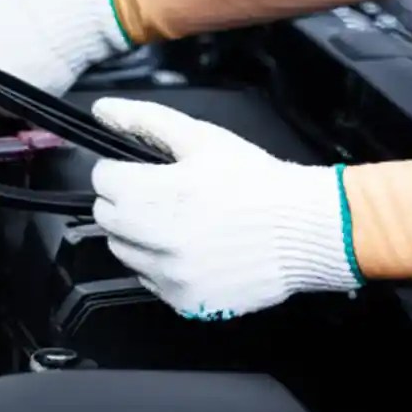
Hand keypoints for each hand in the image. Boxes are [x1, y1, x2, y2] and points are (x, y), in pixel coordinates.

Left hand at [90, 98, 361, 319]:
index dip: (120, 169)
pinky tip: (195, 249)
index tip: (142, 170)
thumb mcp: (201, 138)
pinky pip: (152, 280)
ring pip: (124, 252)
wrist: (310, 229)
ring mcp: (170, 275)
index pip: (101, 179)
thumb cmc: (258, 183)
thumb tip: (104, 110)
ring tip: (181, 222)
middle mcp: (156, 241)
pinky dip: (163, 265)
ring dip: (140, 236)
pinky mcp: (185, 301)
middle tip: (163, 195)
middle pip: (106, 217)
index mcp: (153, 196)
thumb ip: (144, 121)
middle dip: (126, 202)